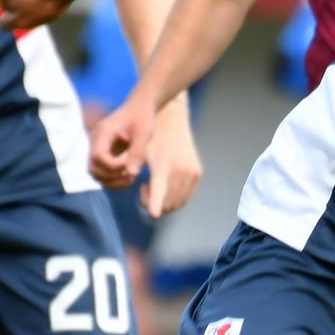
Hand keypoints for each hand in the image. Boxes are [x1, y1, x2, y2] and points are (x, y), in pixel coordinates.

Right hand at [90, 94, 155, 190]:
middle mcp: (96, 142)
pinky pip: (103, 173)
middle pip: (93, 168)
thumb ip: (138, 153)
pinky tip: (129, 176)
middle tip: (131, 176)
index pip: (98, 157)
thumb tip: (131, 174)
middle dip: (111, 177)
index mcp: (103, 133)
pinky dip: (114, 179)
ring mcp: (98, 149)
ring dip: (112, 181)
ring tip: (131, 178)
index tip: (130, 163)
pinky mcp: (105, 155)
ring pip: (96, 174)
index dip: (113, 166)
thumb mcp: (143, 133)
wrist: (140, 107)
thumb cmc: (142, 116)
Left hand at [142, 97, 201, 218]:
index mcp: (163, 163)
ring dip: (163, 202)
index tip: (153, 216)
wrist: (171, 118)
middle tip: (144, 188)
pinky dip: (173, 198)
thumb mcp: (140, 152)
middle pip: (167, 202)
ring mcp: (192, 172)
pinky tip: (164, 185)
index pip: (160, 187)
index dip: (156, 203)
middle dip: (152, 203)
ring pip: (176, 203)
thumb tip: (139, 197)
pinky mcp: (197, 173)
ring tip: (153, 185)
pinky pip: (184, 197)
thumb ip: (136, 174)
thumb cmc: (150, 137)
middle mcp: (181, 169)